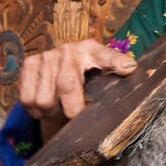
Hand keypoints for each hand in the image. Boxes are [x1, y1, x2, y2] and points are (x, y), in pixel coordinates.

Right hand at [17, 40, 136, 119]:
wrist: (61, 68)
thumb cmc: (88, 76)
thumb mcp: (104, 76)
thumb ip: (118, 73)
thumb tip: (137, 73)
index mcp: (93, 50)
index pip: (107, 56)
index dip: (117, 63)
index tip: (129, 69)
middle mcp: (69, 49)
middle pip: (67, 85)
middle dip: (72, 109)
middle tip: (75, 117)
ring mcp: (47, 55)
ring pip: (43, 99)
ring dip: (52, 111)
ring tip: (60, 107)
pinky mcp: (29, 64)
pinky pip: (27, 99)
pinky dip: (36, 111)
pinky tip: (47, 106)